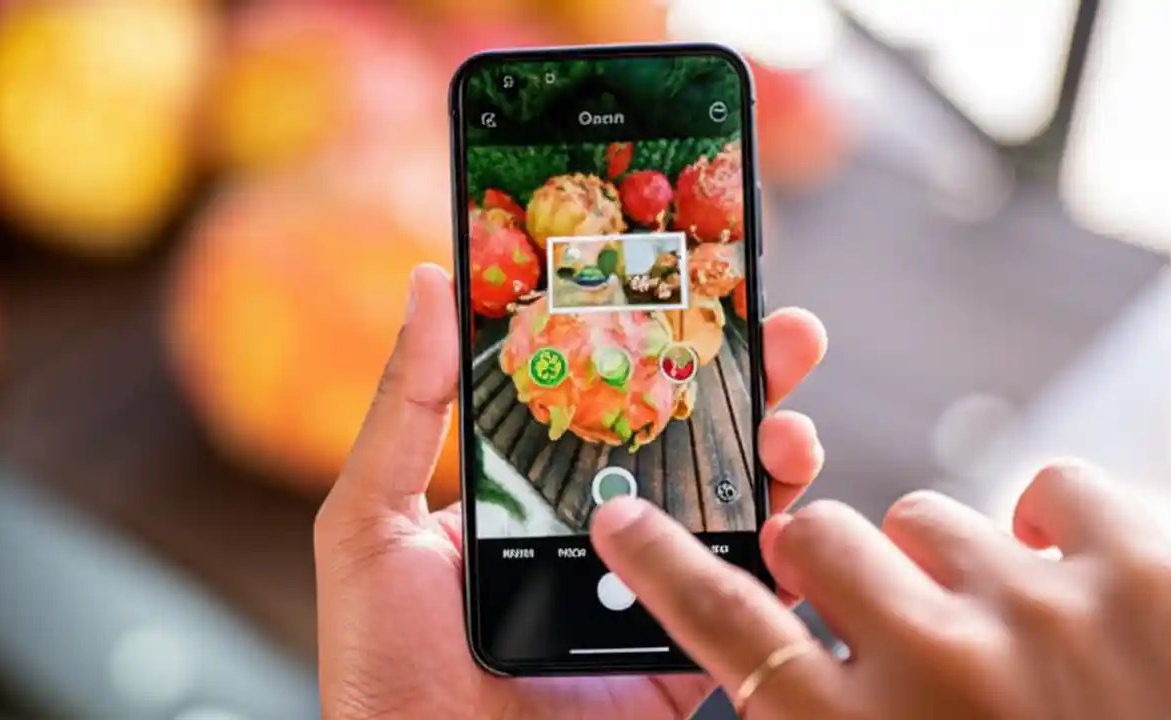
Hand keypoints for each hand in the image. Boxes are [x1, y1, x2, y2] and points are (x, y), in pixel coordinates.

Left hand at [313, 264, 829, 718]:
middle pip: (691, 440)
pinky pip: (745, 602)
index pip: (612, 397)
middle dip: (749, 383)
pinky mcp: (681, 653)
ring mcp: (647, 589)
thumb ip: (406, 406)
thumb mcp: (372, 519)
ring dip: (780, 457)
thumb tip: (429, 281)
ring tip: (793, 424)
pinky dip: (788, 560)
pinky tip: (798, 519)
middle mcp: (601, 529)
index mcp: (536, 488)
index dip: (663, 343)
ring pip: (736, 511)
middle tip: (788, 333)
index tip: (706, 287)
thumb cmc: (382, 659)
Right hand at [593, 462, 1170, 718]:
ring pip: (927, 515)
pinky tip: (1063, 587)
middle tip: (876, 621)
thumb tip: (776, 672)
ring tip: (998, 641)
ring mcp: (1042, 609)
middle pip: (814, 536)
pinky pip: (1053, 487)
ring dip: (942, 573)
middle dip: (829, 573)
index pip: (716, 620)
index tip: (629, 520)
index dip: (659, 560)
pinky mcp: (1144, 576)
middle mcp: (933, 664)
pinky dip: (1046, 528)